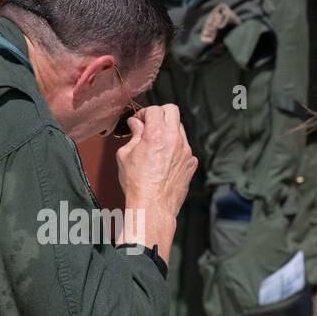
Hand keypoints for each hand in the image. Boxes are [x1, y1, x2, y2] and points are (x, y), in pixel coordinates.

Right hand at [116, 103, 196, 219]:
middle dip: (160, 114)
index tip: (139, 121)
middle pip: (172, 111)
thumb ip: (133, 135)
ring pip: (180, 129)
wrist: (152, 206)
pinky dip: (176, 149)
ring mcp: (186, 151)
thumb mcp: (125, 155)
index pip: (154, 109)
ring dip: (168, 131)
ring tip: (156, 145)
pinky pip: (185, 148)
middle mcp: (174, 139)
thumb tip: (136, 124)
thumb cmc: (136, 183)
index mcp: (156, 134)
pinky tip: (165, 161)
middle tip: (150, 124)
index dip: (144, 113)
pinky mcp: (191, 163)